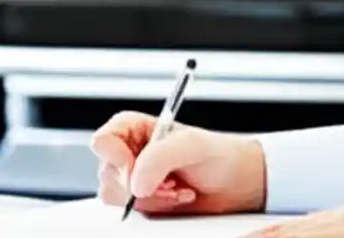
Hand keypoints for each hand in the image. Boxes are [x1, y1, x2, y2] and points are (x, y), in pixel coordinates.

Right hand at [90, 110, 266, 215]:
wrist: (239, 184)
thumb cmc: (219, 155)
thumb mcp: (191, 145)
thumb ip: (159, 158)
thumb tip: (134, 183)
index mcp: (135, 129)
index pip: (104, 141)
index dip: (114, 156)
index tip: (134, 167)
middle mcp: (130, 154)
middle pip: (107, 173)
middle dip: (140, 183)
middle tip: (170, 181)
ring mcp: (135, 181)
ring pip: (116, 197)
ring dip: (152, 198)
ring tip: (178, 189)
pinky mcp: (144, 204)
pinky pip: (133, 214)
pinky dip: (158, 209)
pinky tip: (178, 199)